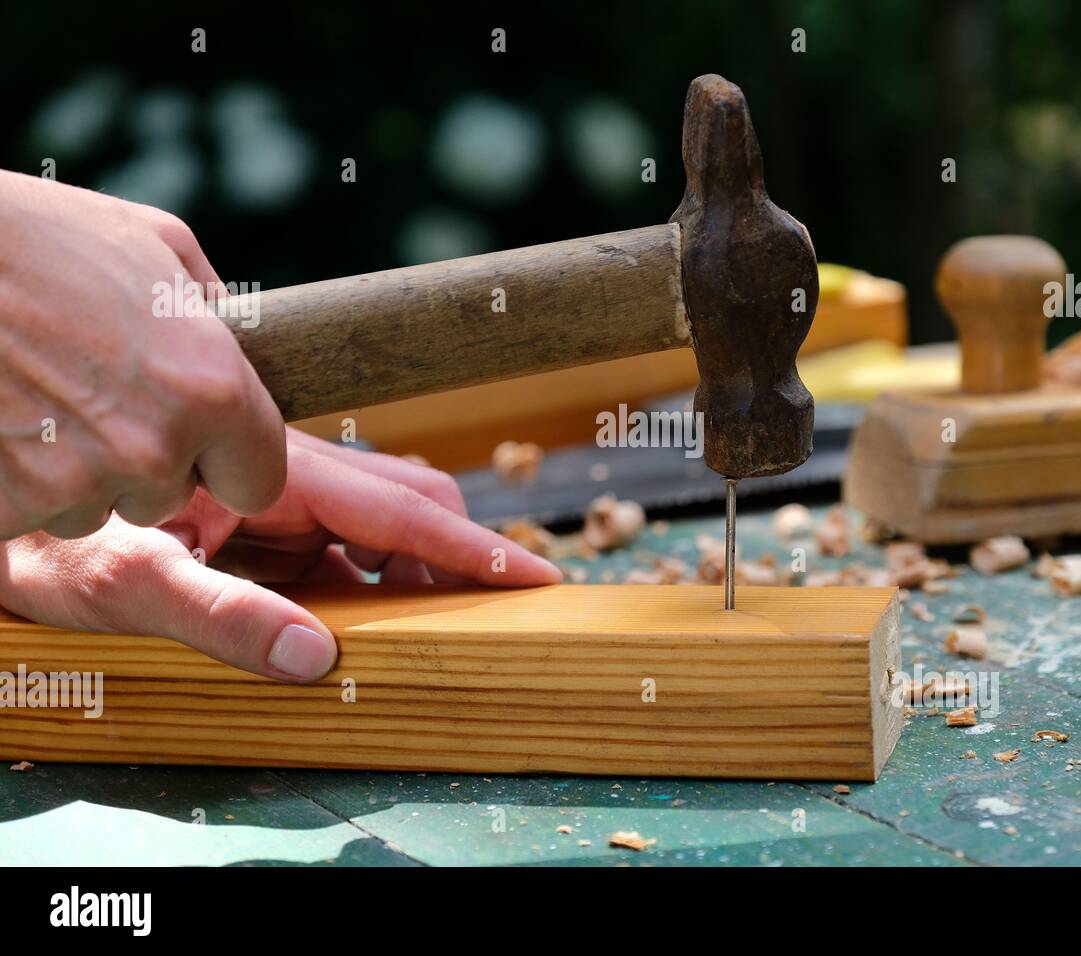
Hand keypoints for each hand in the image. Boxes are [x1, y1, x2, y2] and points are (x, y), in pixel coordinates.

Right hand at [0, 170, 284, 538]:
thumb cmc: (38, 236)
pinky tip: (10, 419)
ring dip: (81, 471)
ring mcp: (78, 480)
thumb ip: (212, 307)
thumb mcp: (156, 243)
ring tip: (45, 398)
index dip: (230, 460)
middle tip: (100, 395)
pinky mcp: (11, 502)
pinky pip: (35, 511)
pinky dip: (22, 479)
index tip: (205, 442)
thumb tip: (244, 342)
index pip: (258, 482)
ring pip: (100, 507)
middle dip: (147, 460)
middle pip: (172, 497)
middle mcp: (154, 447)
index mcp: (212, 390)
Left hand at [0, 429, 560, 680]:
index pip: (395, 510)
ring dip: (413, 571)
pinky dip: (370, 578)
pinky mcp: (265, 512)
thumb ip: (219, 616)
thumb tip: (317, 658)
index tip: (535, 573)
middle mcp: (283, 472)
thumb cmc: (48, 541)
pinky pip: (341, 540)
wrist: (13, 487)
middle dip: (457, 555)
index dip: (470, 547)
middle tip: (491, 611)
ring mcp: (276, 491)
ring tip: (428, 623)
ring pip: (379, 520)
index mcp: (264, 473)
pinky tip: (360, 612)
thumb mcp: (122, 584)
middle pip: (407, 499)